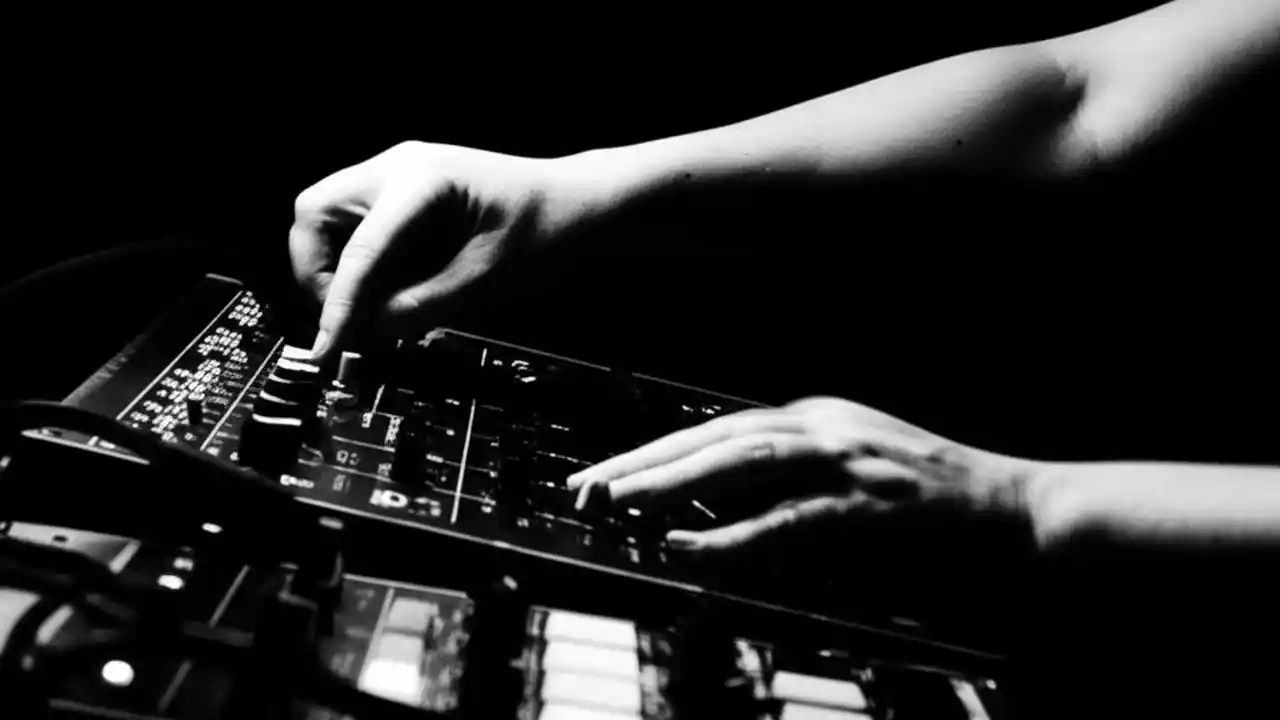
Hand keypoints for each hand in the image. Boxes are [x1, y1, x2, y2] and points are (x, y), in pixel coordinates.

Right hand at [290, 141, 600, 360]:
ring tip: (371, 304)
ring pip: (324, 217)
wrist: (574, 202)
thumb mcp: (485, 280)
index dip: (338, 303)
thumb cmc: (543, 231)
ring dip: (333, 266)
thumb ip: (421, 307)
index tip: (328, 347)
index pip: (359, 248)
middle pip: (313, 213)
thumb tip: (367, 330)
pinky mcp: (399, 190)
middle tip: (346, 316)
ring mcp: (395, 173)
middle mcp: (397, 167)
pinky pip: (353, 223)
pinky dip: (356, 259)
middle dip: (317, 271)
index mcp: (423, 181)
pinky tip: (391, 286)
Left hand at [566, 396, 1046, 555]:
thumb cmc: (937, 504)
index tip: (607, 473)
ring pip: (743, 464)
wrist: (1024, 513)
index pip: (720, 428)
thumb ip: (789, 485)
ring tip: (619, 504)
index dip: (659, 451)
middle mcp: (826, 427)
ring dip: (675, 484)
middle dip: (646, 462)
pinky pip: (788, 522)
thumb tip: (718, 511)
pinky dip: (734, 536)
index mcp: (818, 418)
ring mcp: (849, 463)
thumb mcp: (853, 474)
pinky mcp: (872, 508)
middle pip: (717, 437)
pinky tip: (691, 548)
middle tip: (587, 486)